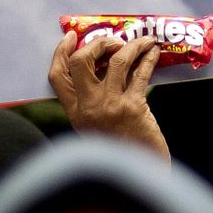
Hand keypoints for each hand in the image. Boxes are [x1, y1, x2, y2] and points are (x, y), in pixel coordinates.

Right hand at [47, 34, 168, 161]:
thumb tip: (104, 65)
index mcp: (75, 113)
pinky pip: (141, 72)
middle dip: (97, 43)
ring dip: (132, 45)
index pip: (57, 76)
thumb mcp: (95, 129)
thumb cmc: (122, 151)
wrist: (142, 176)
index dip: (61, 51)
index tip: (72, 36)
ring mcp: (110, 106)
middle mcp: (88, 108)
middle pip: (80, 62)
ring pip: (116, 60)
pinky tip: (154, 52)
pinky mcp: (134, 108)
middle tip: (113, 41)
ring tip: (143, 41)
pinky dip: (149, 58)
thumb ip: (92, 103)